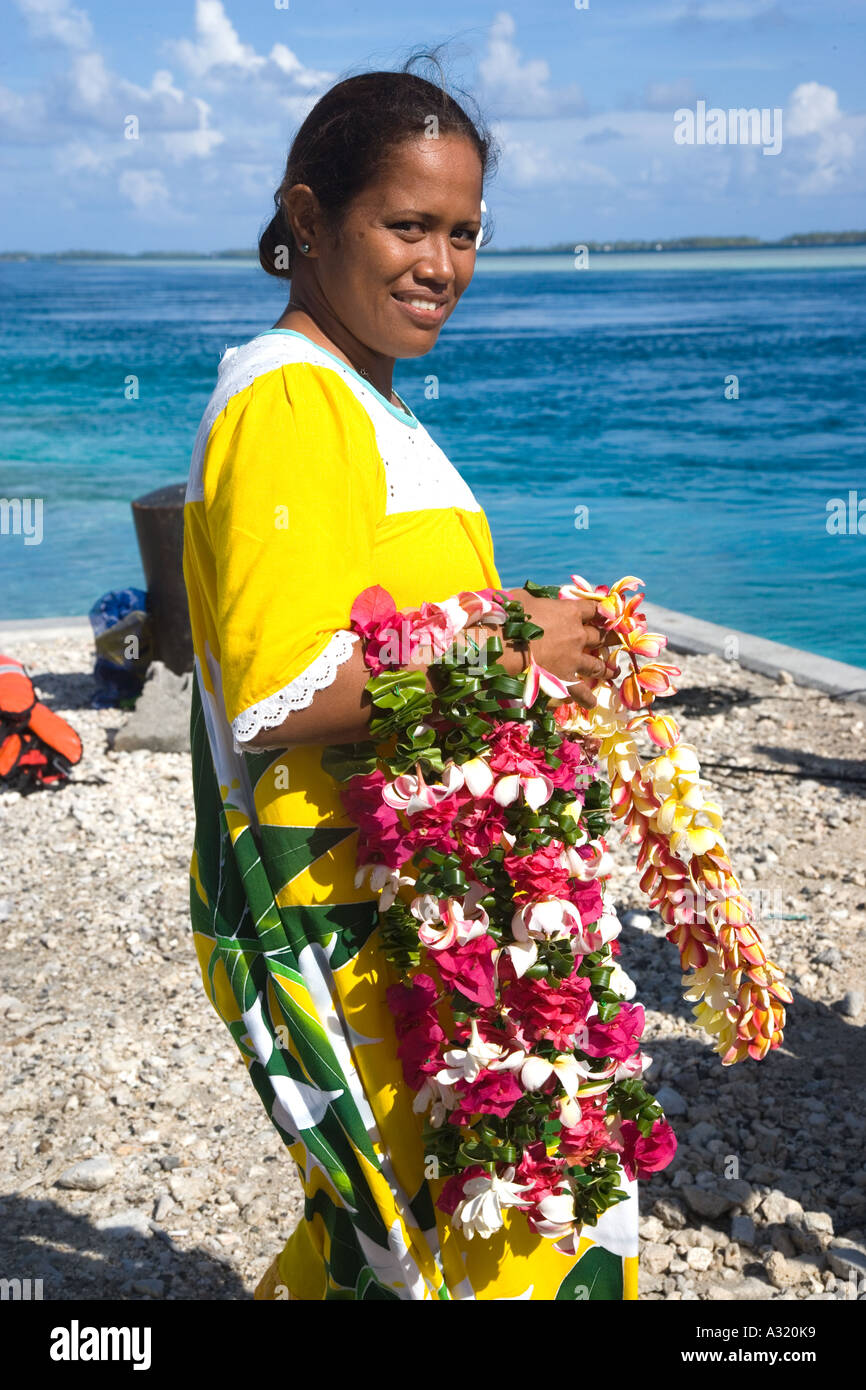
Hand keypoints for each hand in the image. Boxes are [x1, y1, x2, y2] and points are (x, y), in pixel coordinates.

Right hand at [506, 588, 605, 707]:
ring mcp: (574, 659)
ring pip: (598, 665)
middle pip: (601, 637)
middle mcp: (578, 635)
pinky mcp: (565, 679)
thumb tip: (527, 600)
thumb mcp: (523, 599)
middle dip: (610, 639)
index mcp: (570, 612)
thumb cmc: (512, 617)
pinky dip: (587, 698)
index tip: (607, 615)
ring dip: (607, 669)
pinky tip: (592, 703)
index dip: (602, 612)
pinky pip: (581, 692)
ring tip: (613, 672)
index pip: (593, 609)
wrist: (507, 645)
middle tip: (617, 641)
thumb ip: (532, 600)